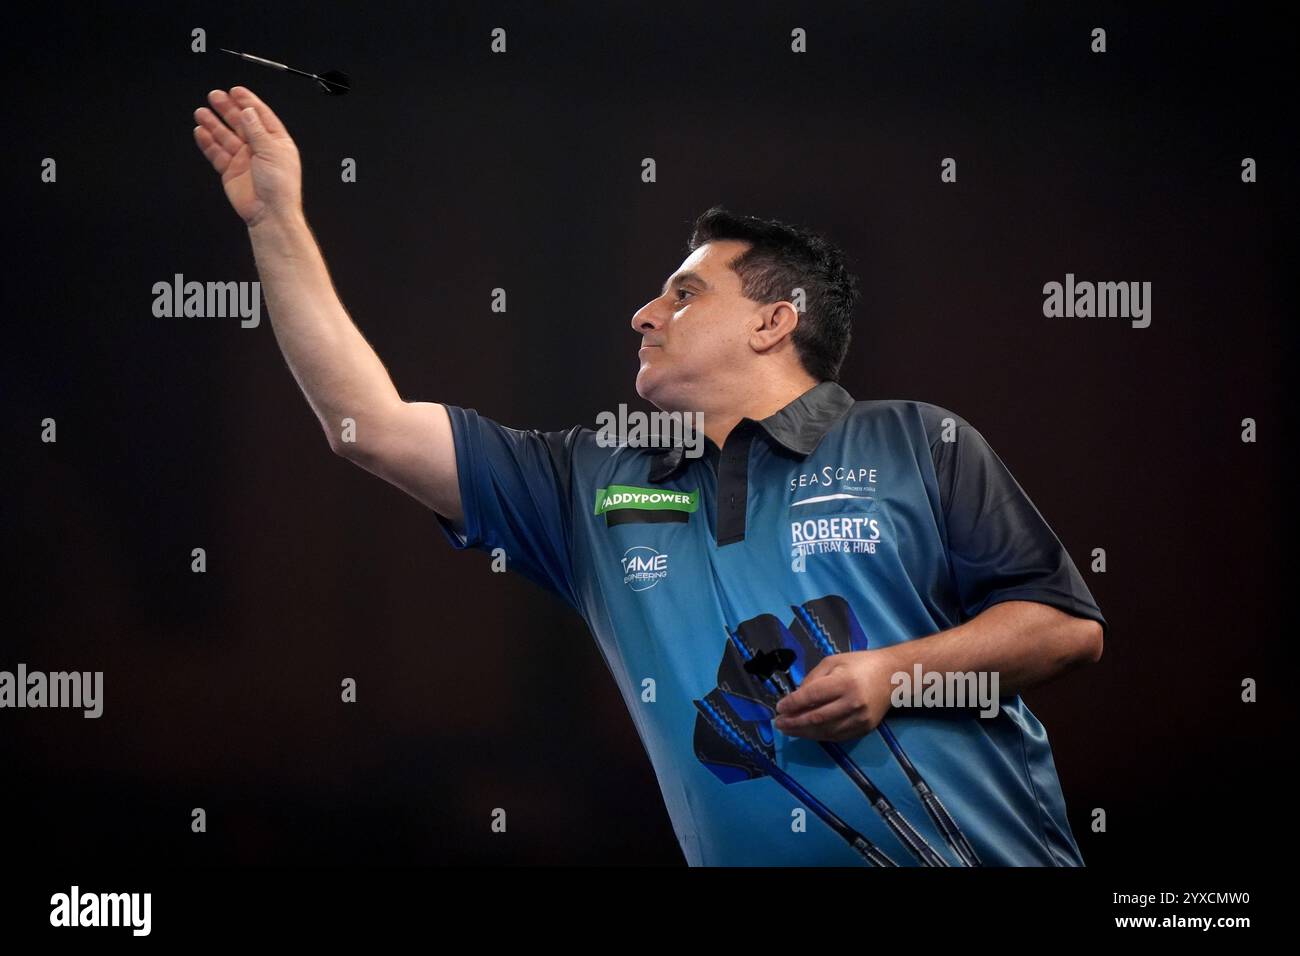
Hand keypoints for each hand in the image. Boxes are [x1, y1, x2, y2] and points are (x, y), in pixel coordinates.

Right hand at [192, 86, 302, 227]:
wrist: (269, 214)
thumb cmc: (280, 188)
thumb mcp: (271, 152)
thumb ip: (257, 131)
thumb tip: (248, 112)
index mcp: (276, 142)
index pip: (260, 116)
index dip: (248, 103)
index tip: (235, 91)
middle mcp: (260, 149)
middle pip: (241, 123)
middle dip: (227, 109)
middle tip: (214, 96)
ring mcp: (245, 160)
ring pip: (226, 137)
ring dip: (214, 124)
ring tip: (201, 112)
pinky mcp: (231, 171)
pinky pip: (217, 153)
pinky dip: (208, 142)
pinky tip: (201, 131)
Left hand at [773, 650, 896, 741]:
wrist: (893, 676)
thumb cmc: (860, 664)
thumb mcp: (833, 662)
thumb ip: (812, 679)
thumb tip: (795, 698)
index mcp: (844, 682)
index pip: (812, 697)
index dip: (793, 704)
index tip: (779, 707)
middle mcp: (853, 703)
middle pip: (817, 718)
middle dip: (794, 722)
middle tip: (779, 723)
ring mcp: (860, 719)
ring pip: (826, 731)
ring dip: (804, 732)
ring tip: (788, 730)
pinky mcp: (865, 729)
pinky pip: (837, 736)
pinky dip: (819, 735)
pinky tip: (807, 732)